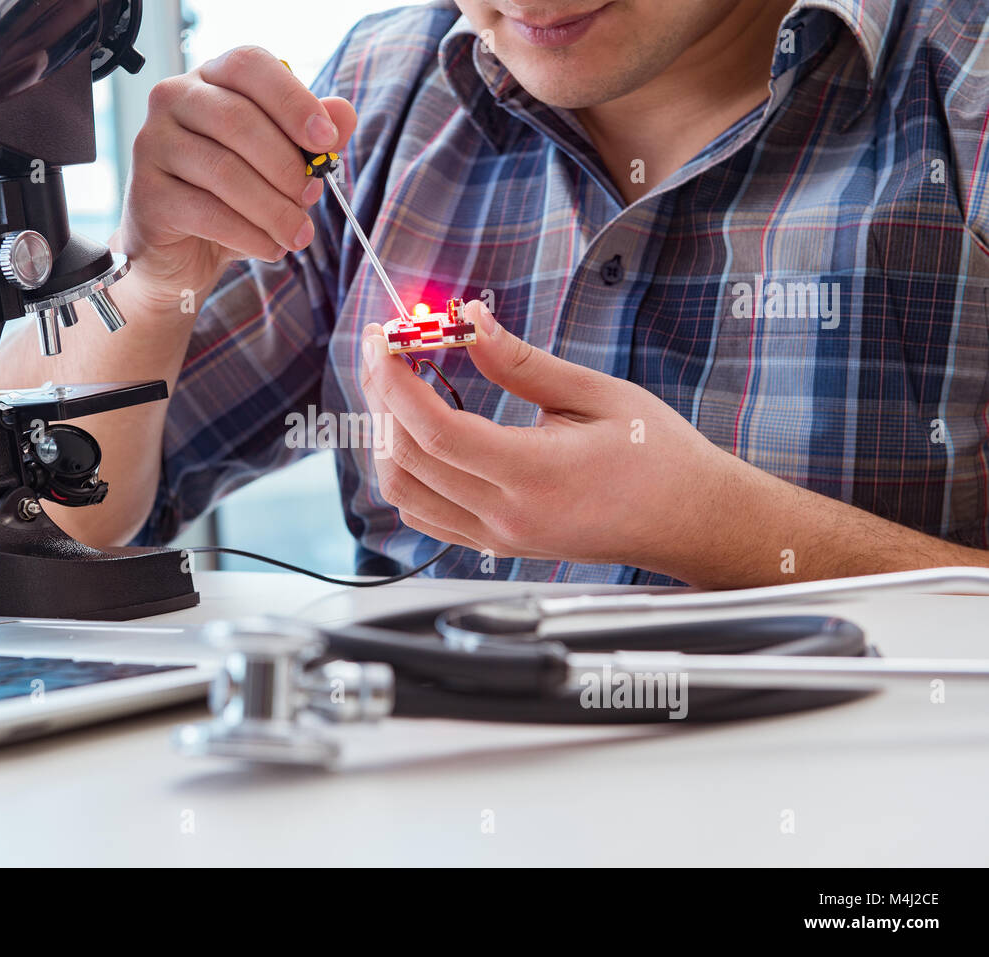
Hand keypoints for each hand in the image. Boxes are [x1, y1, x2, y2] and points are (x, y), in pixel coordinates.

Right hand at [120, 46, 356, 304]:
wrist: (182, 253)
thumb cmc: (231, 199)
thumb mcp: (278, 166)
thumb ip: (308, 139)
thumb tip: (345, 114)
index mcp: (210, 79)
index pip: (249, 65)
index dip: (292, 100)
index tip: (326, 140)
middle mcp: (173, 99)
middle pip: (237, 119)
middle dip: (286, 165)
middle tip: (312, 197)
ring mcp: (152, 144)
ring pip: (224, 170)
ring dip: (273, 208)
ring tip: (297, 234)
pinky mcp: (145, 193)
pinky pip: (206, 212)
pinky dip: (248, 235)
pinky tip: (270, 248)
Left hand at [358, 300, 749, 576]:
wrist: (688, 520)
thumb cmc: (659, 456)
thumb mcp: (596, 392)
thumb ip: (521, 362)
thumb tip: (470, 322)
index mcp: (537, 474)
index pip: (436, 431)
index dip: (395, 382)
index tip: (382, 340)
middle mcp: (508, 516)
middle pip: (406, 459)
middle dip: (381, 396)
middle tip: (384, 349)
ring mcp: (497, 537)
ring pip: (403, 492)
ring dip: (385, 435)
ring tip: (396, 385)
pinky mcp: (494, 545)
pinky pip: (423, 514)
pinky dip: (404, 471)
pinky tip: (414, 431)